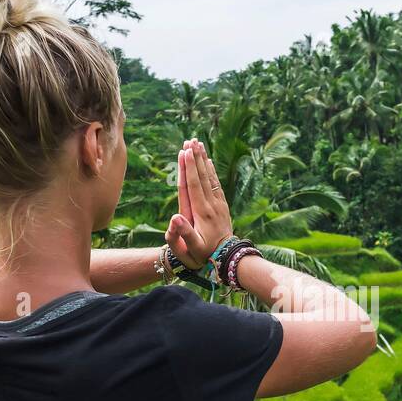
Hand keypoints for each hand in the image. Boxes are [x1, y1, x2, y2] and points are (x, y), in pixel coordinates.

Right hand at [166, 139, 232, 269]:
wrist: (227, 260)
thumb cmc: (203, 255)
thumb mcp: (191, 248)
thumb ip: (183, 233)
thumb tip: (174, 217)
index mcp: (201, 212)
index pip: (192, 185)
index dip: (188, 168)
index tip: (184, 152)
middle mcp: (210, 205)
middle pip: (202, 177)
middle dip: (195, 158)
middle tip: (191, 140)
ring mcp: (218, 205)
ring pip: (210, 177)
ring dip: (203, 160)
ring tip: (199, 144)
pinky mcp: (222, 207)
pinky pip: (216, 184)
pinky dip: (212, 171)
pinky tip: (209, 162)